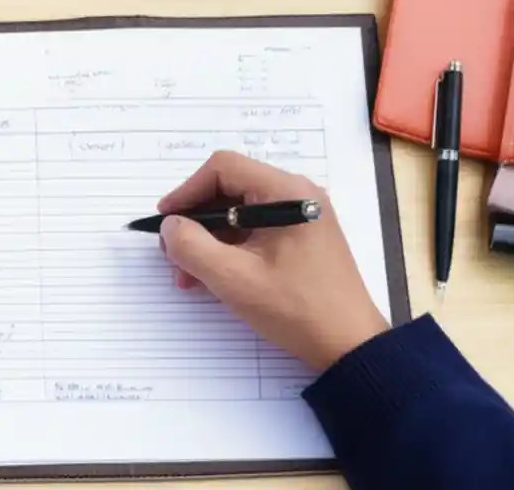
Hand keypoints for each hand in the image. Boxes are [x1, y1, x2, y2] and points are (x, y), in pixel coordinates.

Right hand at [156, 151, 389, 371]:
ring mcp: (302, 216)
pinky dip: (229, 247)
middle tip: (172, 252)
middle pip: (230, 189)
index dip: (186, 191)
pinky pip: (255, 230)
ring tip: (188, 274)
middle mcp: (297, 195)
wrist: (348, 345)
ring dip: (209, 239)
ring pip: (239, 212)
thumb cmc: (295, 309)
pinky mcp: (302, 238)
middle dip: (195, 220)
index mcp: (286, 192)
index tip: (165, 221)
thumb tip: (170, 226)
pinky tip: (212, 276)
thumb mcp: (233, 278)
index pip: (223, 169)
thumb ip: (191, 246)